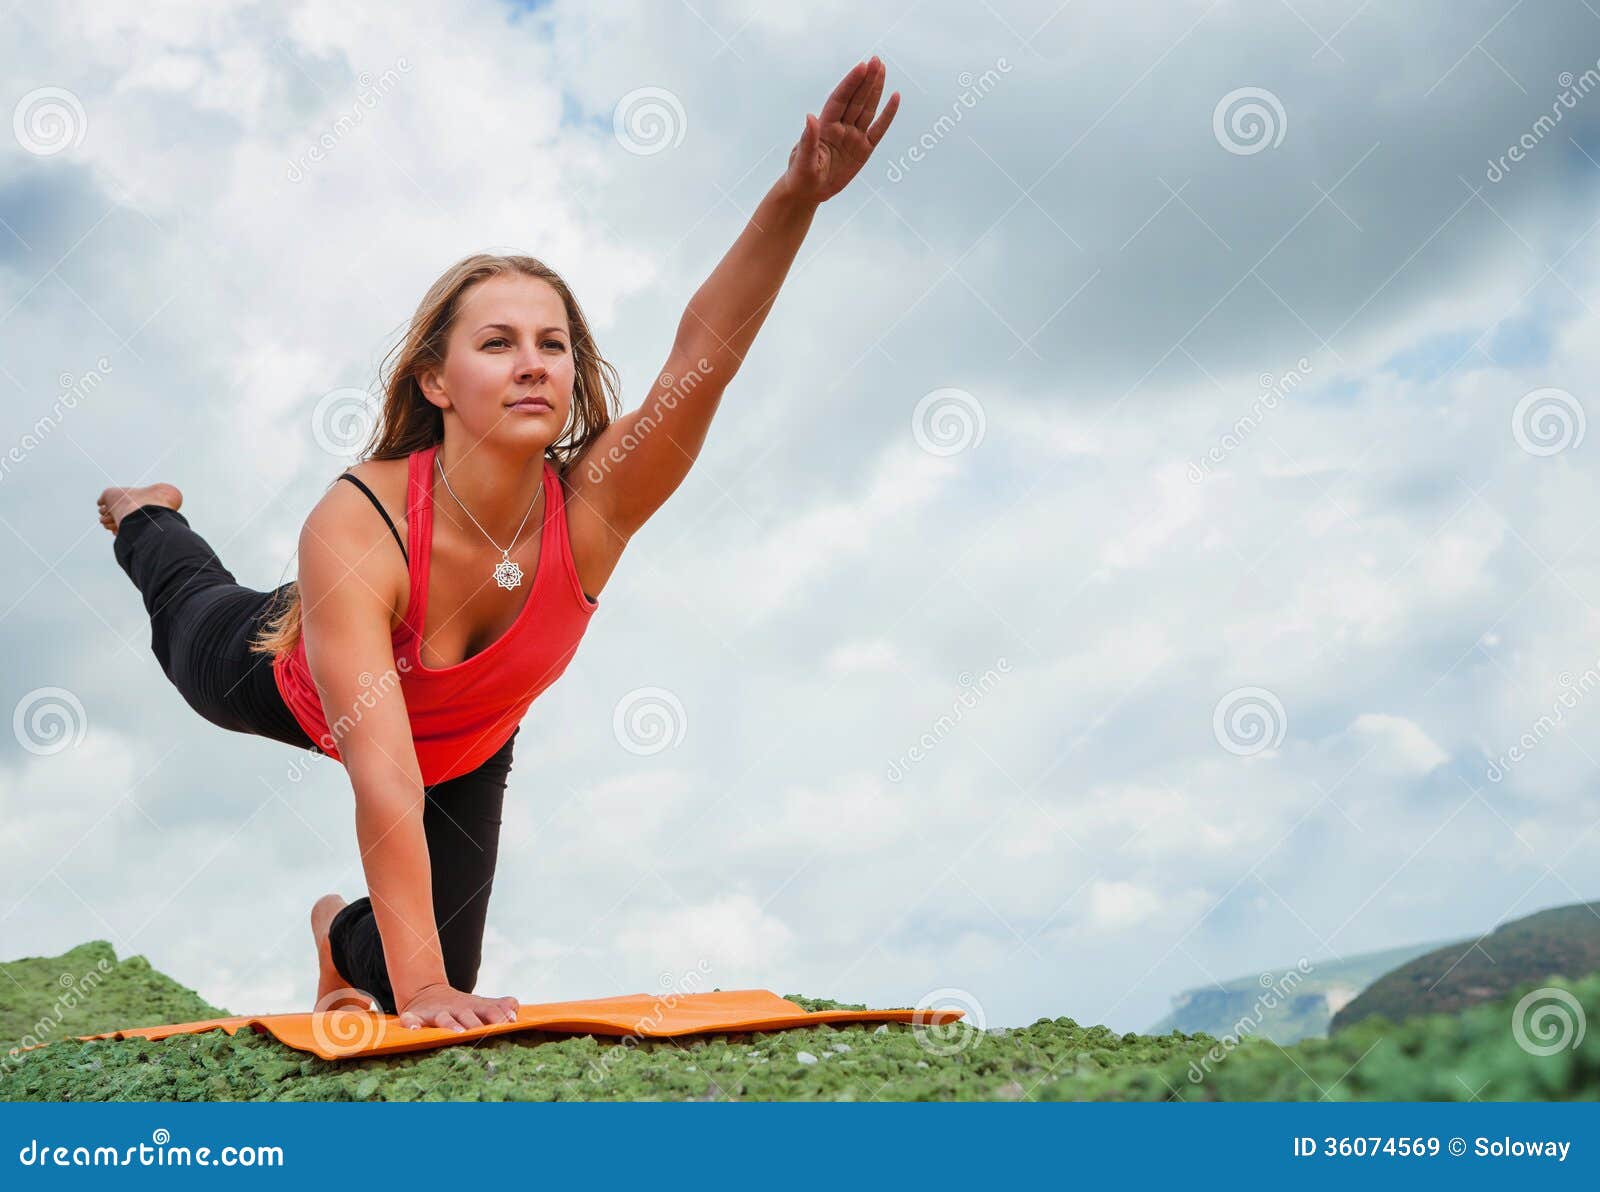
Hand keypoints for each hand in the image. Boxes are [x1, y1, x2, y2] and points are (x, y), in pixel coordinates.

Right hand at [396, 982, 518, 1032]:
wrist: (428, 993)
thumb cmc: (461, 1006)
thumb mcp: (480, 1004)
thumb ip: (500, 1006)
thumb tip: (516, 1010)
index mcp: (473, 1006)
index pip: (490, 1009)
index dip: (499, 1015)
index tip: (509, 1022)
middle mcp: (456, 1008)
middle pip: (468, 1014)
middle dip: (476, 1023)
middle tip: (483, 1032)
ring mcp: (436, 1012)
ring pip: (443, 1018)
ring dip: (451, 1024)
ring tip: (458, 1033)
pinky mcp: (416, 1016)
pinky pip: (411, 1020)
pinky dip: (411, 1024)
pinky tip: (413, 1031)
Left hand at [781, 55, 899, 203]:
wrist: (808, 192)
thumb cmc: (800, 175)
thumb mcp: (802, 160)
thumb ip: (808, 140)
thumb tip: (810, 117)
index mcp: (825, 126)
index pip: (840, 99)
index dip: (850, 83)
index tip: (861, 66)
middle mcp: (840, 127)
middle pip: (856, 99)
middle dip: (866, 79)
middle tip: (876, 60)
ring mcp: (853, 137)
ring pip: (867, 108)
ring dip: (875, 89)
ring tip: (882, 68)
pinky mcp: (864, 149)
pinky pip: (879, 130)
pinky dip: (887, 115)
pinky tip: (895, 97)